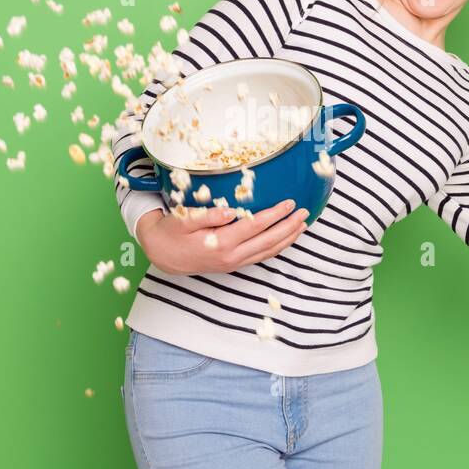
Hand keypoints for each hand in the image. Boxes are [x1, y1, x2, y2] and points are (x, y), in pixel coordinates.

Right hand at [134, 199, 309, 275]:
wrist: (162, 255)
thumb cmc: (172, 232)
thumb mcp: (184, 219)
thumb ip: (208, 215)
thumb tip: (231, 211)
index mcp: (221, 243)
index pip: (255, 226)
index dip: (275, 214)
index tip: (290, 203)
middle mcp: (231, 256)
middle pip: (268, 241)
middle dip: (289, 227)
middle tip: (305, 213)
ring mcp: (233, 263)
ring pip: (267, 252)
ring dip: (287, 239)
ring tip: (302, 226)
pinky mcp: (233, 265)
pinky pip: (261, 256)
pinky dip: (276, 247)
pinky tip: (285, 239)